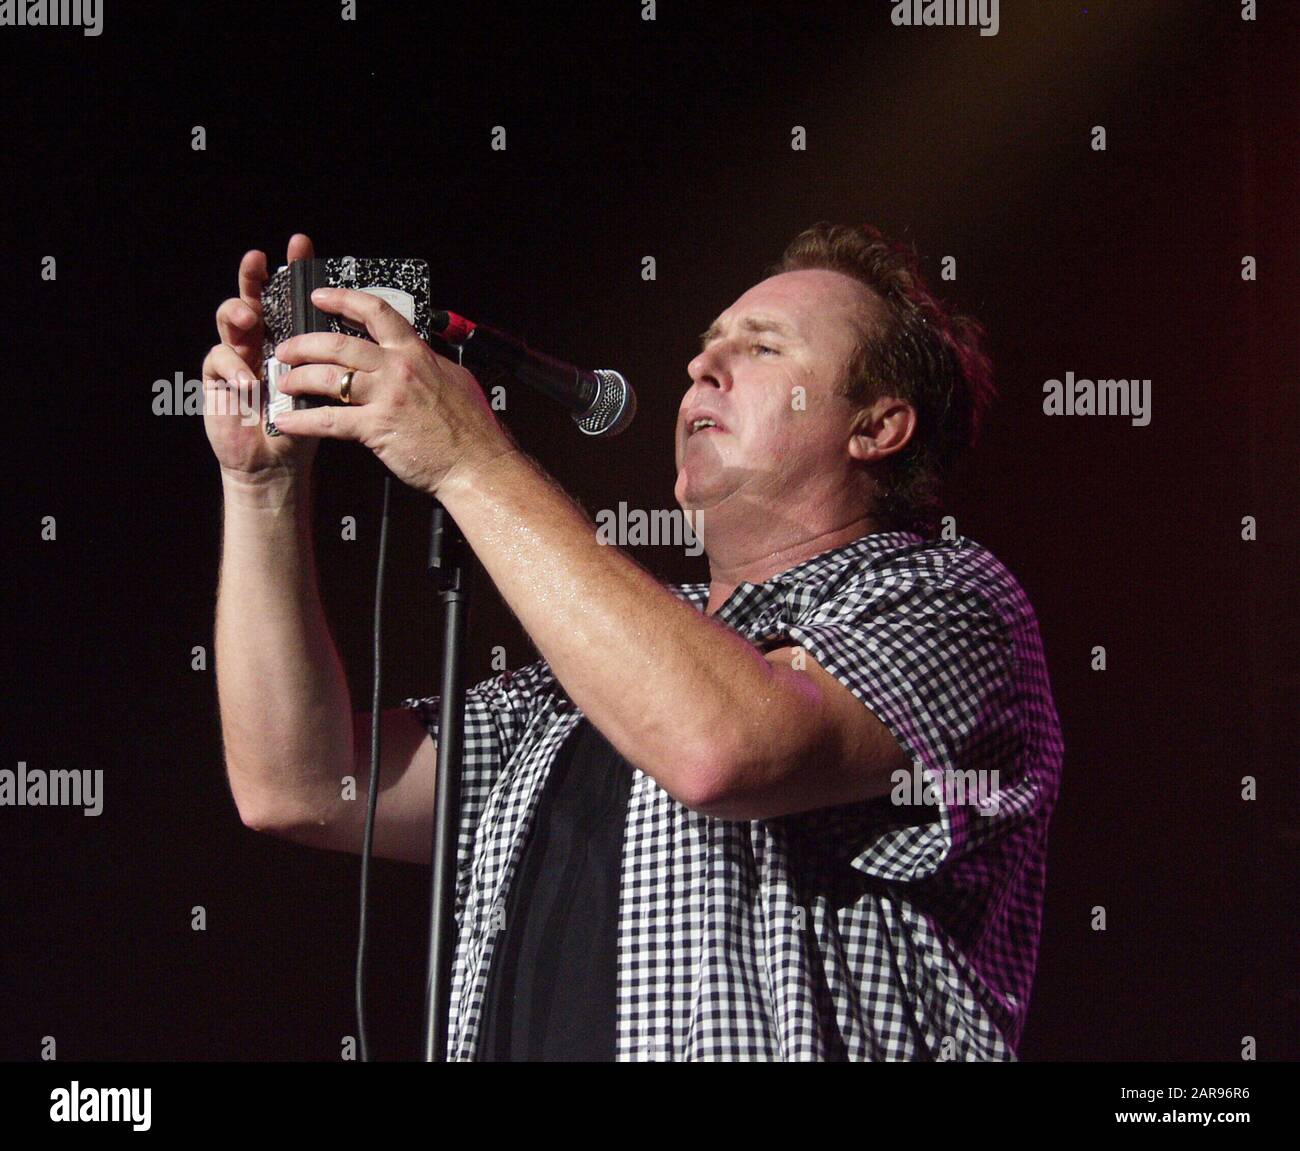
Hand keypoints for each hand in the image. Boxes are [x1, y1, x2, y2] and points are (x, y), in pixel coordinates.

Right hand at [203, 233, 319, 485]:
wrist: (277, 464)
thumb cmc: (304, 424)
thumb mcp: (325, 390)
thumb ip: (333, 362)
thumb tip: (361, 333)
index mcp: (291, 338)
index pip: (292, 298)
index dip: (294, 270)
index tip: (300, 243)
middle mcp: (263, 340)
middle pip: (255, 297)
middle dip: (254, 276)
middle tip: (257, 259)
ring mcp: (237, 355)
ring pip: (230, 319)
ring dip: (239, 314)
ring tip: (250, 320)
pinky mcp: (217, 376)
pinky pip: (219, 358)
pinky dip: (232, 366)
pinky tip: (247, 381)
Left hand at [270, 287, 517, 496]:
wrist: (479, 464)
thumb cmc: (473, 430)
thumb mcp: (455, 381)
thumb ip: (430, 365)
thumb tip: (419, 356)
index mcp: (417, 353)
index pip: (377, 312)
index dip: (343, 300)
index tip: (321, 297)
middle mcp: (399, 368)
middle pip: (339, 343)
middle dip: (304, 344)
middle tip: (287, 349)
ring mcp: (387, 397)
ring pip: (329, 376)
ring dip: (299, 378)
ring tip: (284, 382)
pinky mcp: (377, 428)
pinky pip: (330, 420)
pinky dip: (303, 421)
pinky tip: (286, 421)